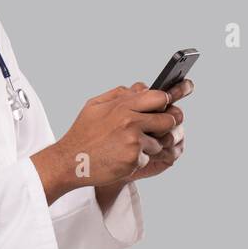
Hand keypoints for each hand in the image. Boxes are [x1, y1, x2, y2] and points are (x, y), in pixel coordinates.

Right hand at [34, 79, 191, 204]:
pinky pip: (148, 158)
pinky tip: (120, 158)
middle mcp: (131, 121)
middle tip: (157, 127)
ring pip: (159, 141)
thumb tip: (140, 87)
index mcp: (123, 106)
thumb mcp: (95, 106)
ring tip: (127, 146)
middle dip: (166, 123)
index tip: (177, 96)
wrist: (70, 161)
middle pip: (169, 119)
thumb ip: (119, 94)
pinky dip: (137, 159)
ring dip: (149, 145)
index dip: (170, 98)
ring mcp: (133, 141)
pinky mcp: (134, 160)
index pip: (159, 96)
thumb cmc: (82, 133)